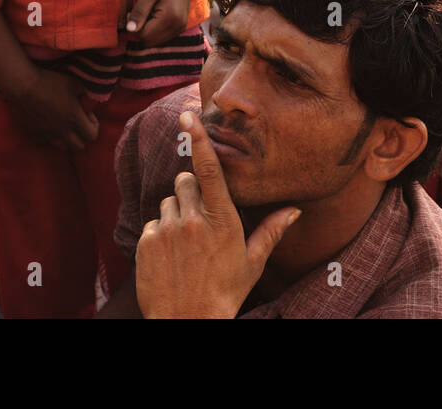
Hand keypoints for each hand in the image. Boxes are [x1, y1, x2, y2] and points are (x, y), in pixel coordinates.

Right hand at [7, 68, 98, 150]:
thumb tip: (93, 98)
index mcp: (74, 119)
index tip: (87, 113)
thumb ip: (88, 92)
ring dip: (67, 139)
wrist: (23, 86)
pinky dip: (50, 137)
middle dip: (83, 136)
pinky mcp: (33, 133)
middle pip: (79, 146)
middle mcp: (62, 131)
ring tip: (65, 126)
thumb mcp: (75, 83)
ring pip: (62, 147)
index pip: (92, 136)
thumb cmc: (50, 82)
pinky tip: (49, 125)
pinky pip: (45, 142)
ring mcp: (47, 134)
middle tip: (79, 122)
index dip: (94, 125)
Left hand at [126, 0, 199, 45]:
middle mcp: (177, 27)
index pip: (144, 36)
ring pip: (155, 41)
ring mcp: (180, 28)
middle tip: (140, 12)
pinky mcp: (180, 27)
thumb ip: (139, 11)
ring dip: (146, 31)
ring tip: (148, 12)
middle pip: (149, 41)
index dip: (133, 26)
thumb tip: (129, 29)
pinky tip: (154, 16)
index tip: (132, 11)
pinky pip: (161, 37)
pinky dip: (154, 30)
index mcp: (170, 18)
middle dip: (139, 30)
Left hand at [135, 112, 300, 317]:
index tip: (189, 118)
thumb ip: (271, 231)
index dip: (200, 140)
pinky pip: (154, 224)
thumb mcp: (253, 262)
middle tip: (201, 217)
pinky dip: (162, 234)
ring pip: (168, 202)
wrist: (187, 323)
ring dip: (176, 213)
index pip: (210, 171)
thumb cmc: (226, 292)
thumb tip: (294, 210)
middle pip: (186, 181)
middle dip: (192, 190)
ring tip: (187, 241)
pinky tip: (172, 255)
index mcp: (223, 221)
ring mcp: (167, 232)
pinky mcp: (146, 244)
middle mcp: (193, 221)